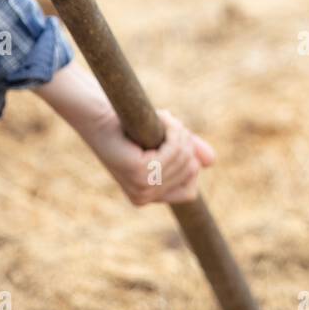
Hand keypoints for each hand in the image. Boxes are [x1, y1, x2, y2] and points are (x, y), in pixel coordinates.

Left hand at [34, 63, 216, 206]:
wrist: (98, 112)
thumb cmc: (128, 124)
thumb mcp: (164, 140)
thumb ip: (187, 151)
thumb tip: (211, 161)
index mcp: (148, 196)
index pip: (190, 190)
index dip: (189, 161)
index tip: (174, 138)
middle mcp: (143, 197)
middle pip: (190, 171)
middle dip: (184, 141)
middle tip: (165, 121)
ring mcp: (141, 187)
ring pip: (185, 158)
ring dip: (178, 131)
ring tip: (162, 117)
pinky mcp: (139, 172)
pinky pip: (175, 151)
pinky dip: (172, 129)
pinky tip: (161, 117)